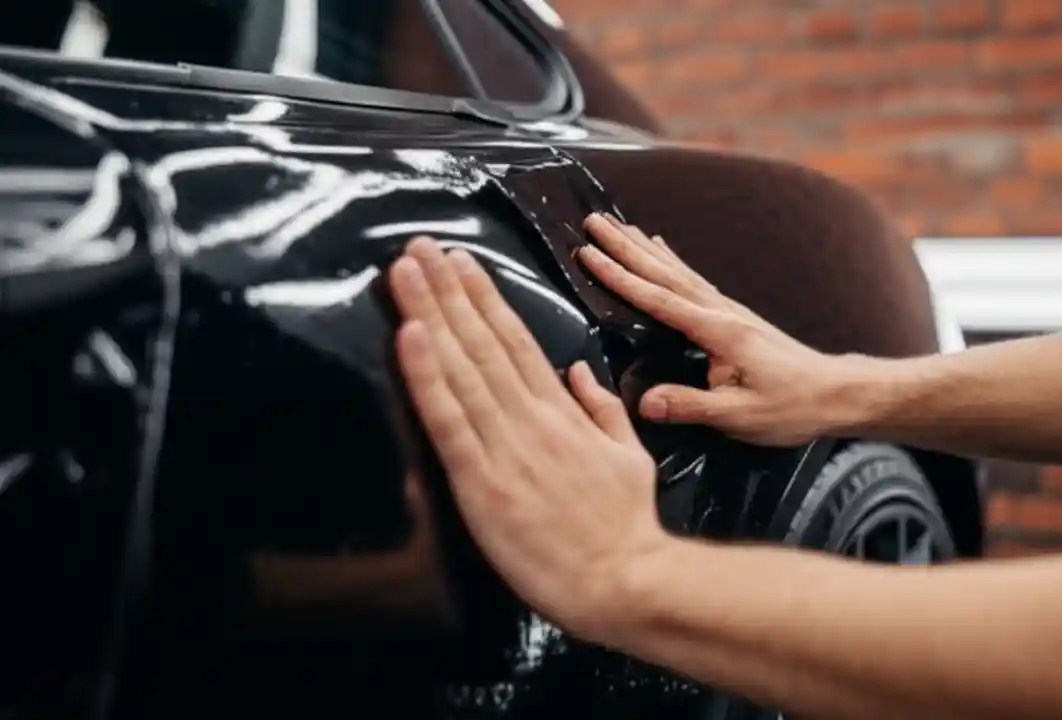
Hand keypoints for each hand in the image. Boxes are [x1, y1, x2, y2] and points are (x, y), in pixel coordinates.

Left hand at [388, 237, 673, 641]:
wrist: (627, 580)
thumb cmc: (627, 523)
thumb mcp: (630, 454)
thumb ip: (600, 408)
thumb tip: (576, 368)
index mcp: (561, 411)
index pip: (516, 341)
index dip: (483, 297)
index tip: (458, 261)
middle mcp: (531, 417)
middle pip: (481, 343)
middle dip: (447, 290)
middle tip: (417, 245)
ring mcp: (506, 447)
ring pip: (461, 369)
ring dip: (431, 314)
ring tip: (405, 271)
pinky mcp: (483, 483)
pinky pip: (449, 421)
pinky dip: (427, 376)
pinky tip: (410, 336)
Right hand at [578, 213, 868, 446]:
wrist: (836, 393)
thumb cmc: (793, 406)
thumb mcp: (740, 416)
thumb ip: (691, 406)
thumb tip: (645, 402)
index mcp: (718, 332)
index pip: (658, 299)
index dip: (620, 277)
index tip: (589, 255)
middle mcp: (721, 312)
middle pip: (663, 273)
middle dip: (624, 248)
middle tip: (592, 222)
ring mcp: (728, 311)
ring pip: (676, 271)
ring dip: (642, 248)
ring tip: (615, 224)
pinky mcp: (732, 317)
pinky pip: (691, 279)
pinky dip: (670, 260)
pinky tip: (659, 247)